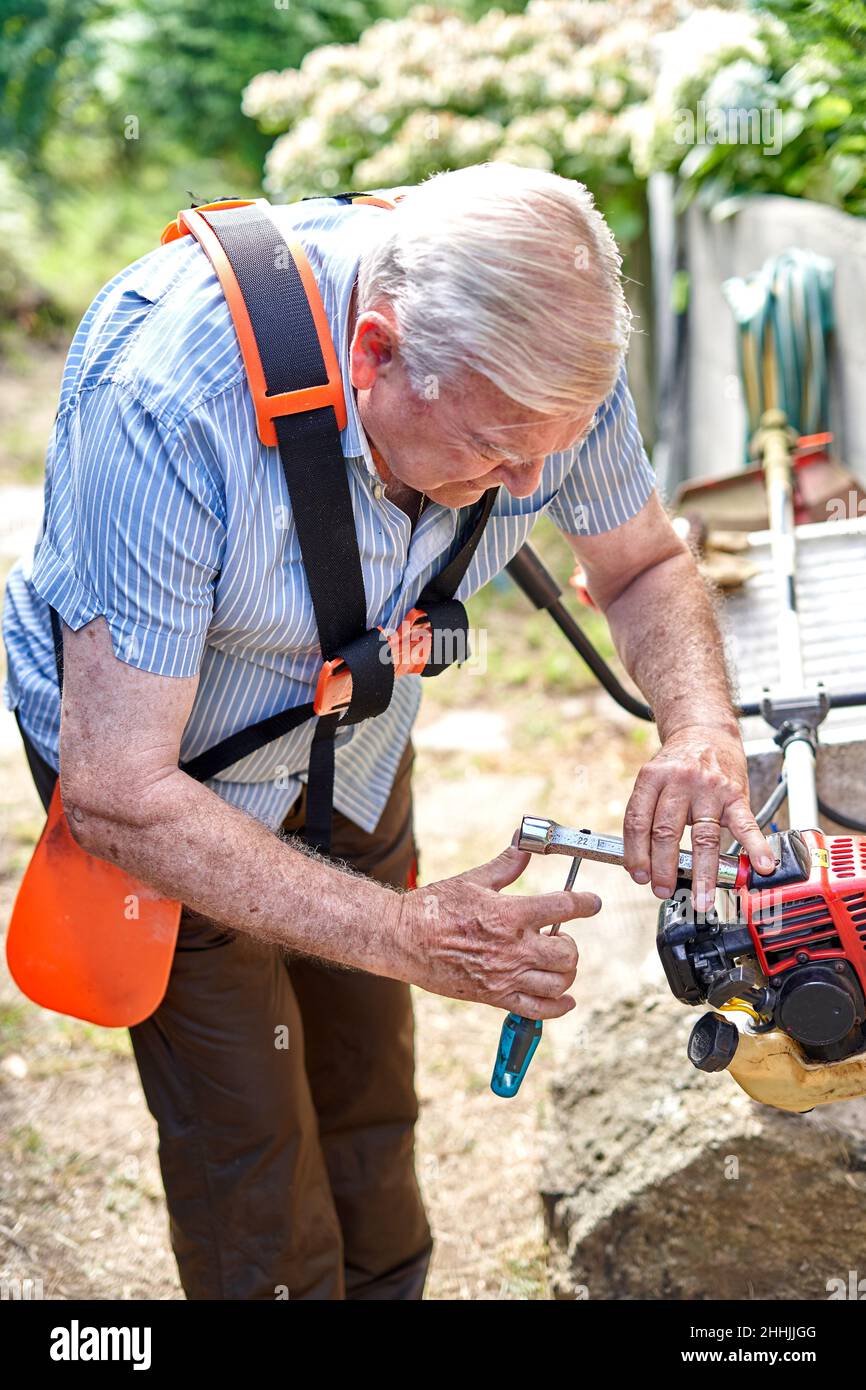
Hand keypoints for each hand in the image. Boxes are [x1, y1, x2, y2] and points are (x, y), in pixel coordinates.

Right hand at [394, 842, 600, 1016]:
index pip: (563, 907)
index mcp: (509, 914)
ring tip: (555, 962)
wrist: (403, 940)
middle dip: (571, 944)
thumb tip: (525, 842)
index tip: (593, 903)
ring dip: (566, 972)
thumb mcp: (473, 879)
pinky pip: (538, 1009)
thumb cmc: (434, 907)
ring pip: (558, 982)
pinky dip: (558, 1006)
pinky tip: (563, 998)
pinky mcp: (494, 997)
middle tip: (559, 937)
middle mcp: (512, 948)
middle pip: (567, 952)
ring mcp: (505, 976)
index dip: (586, 903)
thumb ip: (506, 865)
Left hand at [622, 724, 776, 909]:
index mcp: (651, 779)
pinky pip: (745, 824)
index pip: (637, 821)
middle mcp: (679, 781)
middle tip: (663, 890)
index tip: (638, 876)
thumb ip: (647, 815)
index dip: (635, 853)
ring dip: (702, 873)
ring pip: (703, 837)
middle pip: (666, 832)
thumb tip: (644, 863)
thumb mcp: (654, 781)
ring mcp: (709, 788)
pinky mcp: (736, 794)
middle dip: (663, 869)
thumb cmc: (678, 764)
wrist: (706, 732)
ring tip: (701, 898)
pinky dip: (755, 847)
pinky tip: (762, 864)